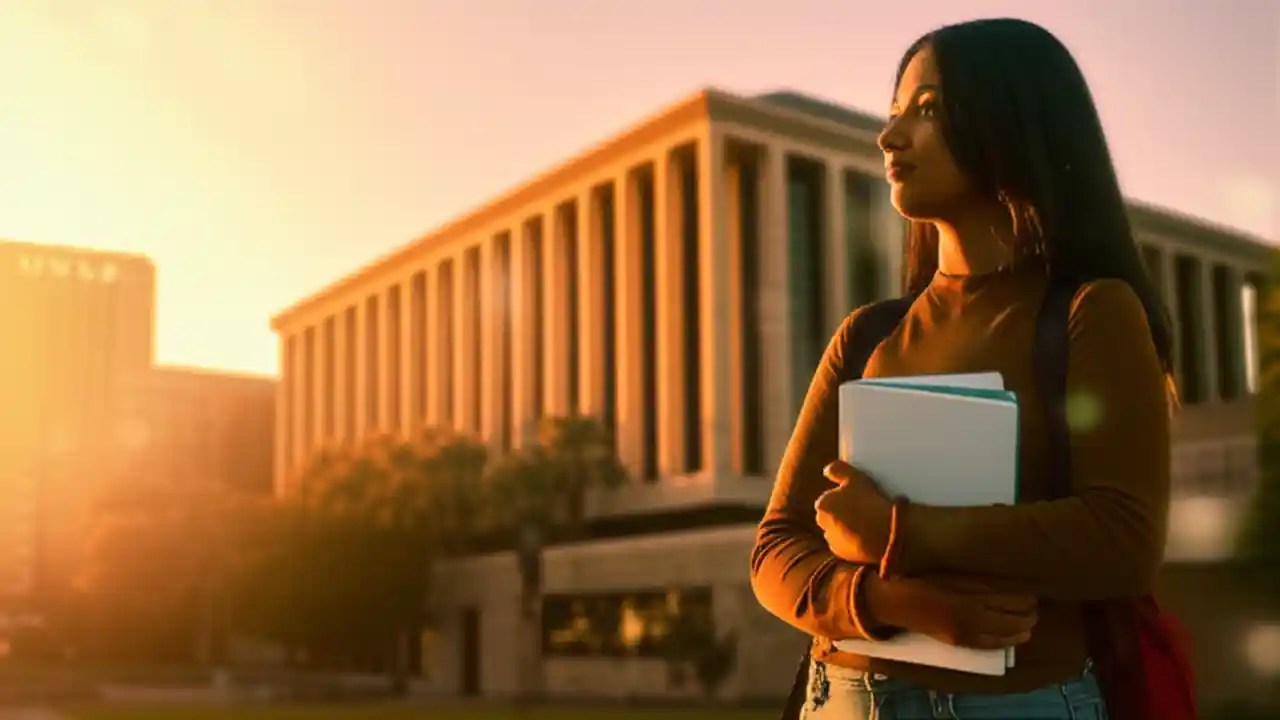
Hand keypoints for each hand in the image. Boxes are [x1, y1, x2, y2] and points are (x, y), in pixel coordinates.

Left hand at [814, 460, 892, 564]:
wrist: (884, 534)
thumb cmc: (869, 502)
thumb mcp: (855, 477)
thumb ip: (838, 469)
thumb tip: (826, 471)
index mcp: (822, 503)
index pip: (829, 499)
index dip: (843, 499)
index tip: (857, 499)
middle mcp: (821, 523)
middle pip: (831, 516)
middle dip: (841, 514)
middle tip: (862, 511)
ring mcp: (831, 539)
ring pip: (837, 531)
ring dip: (846, 529)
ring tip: (866, 525)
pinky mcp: (841, 554)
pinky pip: (845, 545)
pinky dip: (852, 542)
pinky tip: (866, 537)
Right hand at [862, 574, 1038, 649]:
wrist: (895, 601)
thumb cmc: (922, 578)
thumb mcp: (953, 572)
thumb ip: (979, 577)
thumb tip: (1007, 579)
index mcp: (973, 593)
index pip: (1014, 600)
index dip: (1028, 598)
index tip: (1033, 593)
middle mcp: (974, 615)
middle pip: (1016, 618)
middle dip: (1030, 614)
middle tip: (1035, 607)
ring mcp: (967, 631)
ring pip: (1007, 635)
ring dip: (1022, 629)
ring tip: (1028, 622)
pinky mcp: (959, 641)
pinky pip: (991, 646)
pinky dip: (1007, 642)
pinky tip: (1014, 638)